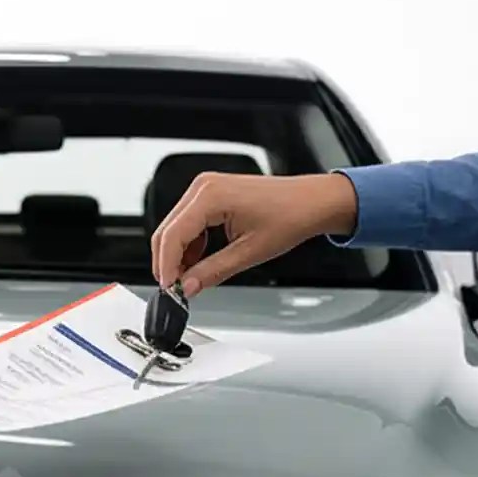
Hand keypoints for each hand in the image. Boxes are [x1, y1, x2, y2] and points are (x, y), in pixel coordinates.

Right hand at [149, 171, 358, 296]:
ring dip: (178, 255)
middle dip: (169, 262)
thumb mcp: (249, 252)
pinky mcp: (210, 194)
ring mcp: (205, 188)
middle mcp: (203, 187)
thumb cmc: (290, 216)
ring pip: (174, 228)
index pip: (172, 235)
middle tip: (177, 289)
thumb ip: (212, 271)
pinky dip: (189, 244)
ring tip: (192, 278)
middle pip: (167, 231)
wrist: (310, 202)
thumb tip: (187, 287)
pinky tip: (200, 261)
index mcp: (210, 195)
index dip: (167, 266)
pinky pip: (187, 222)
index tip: (169, 289)